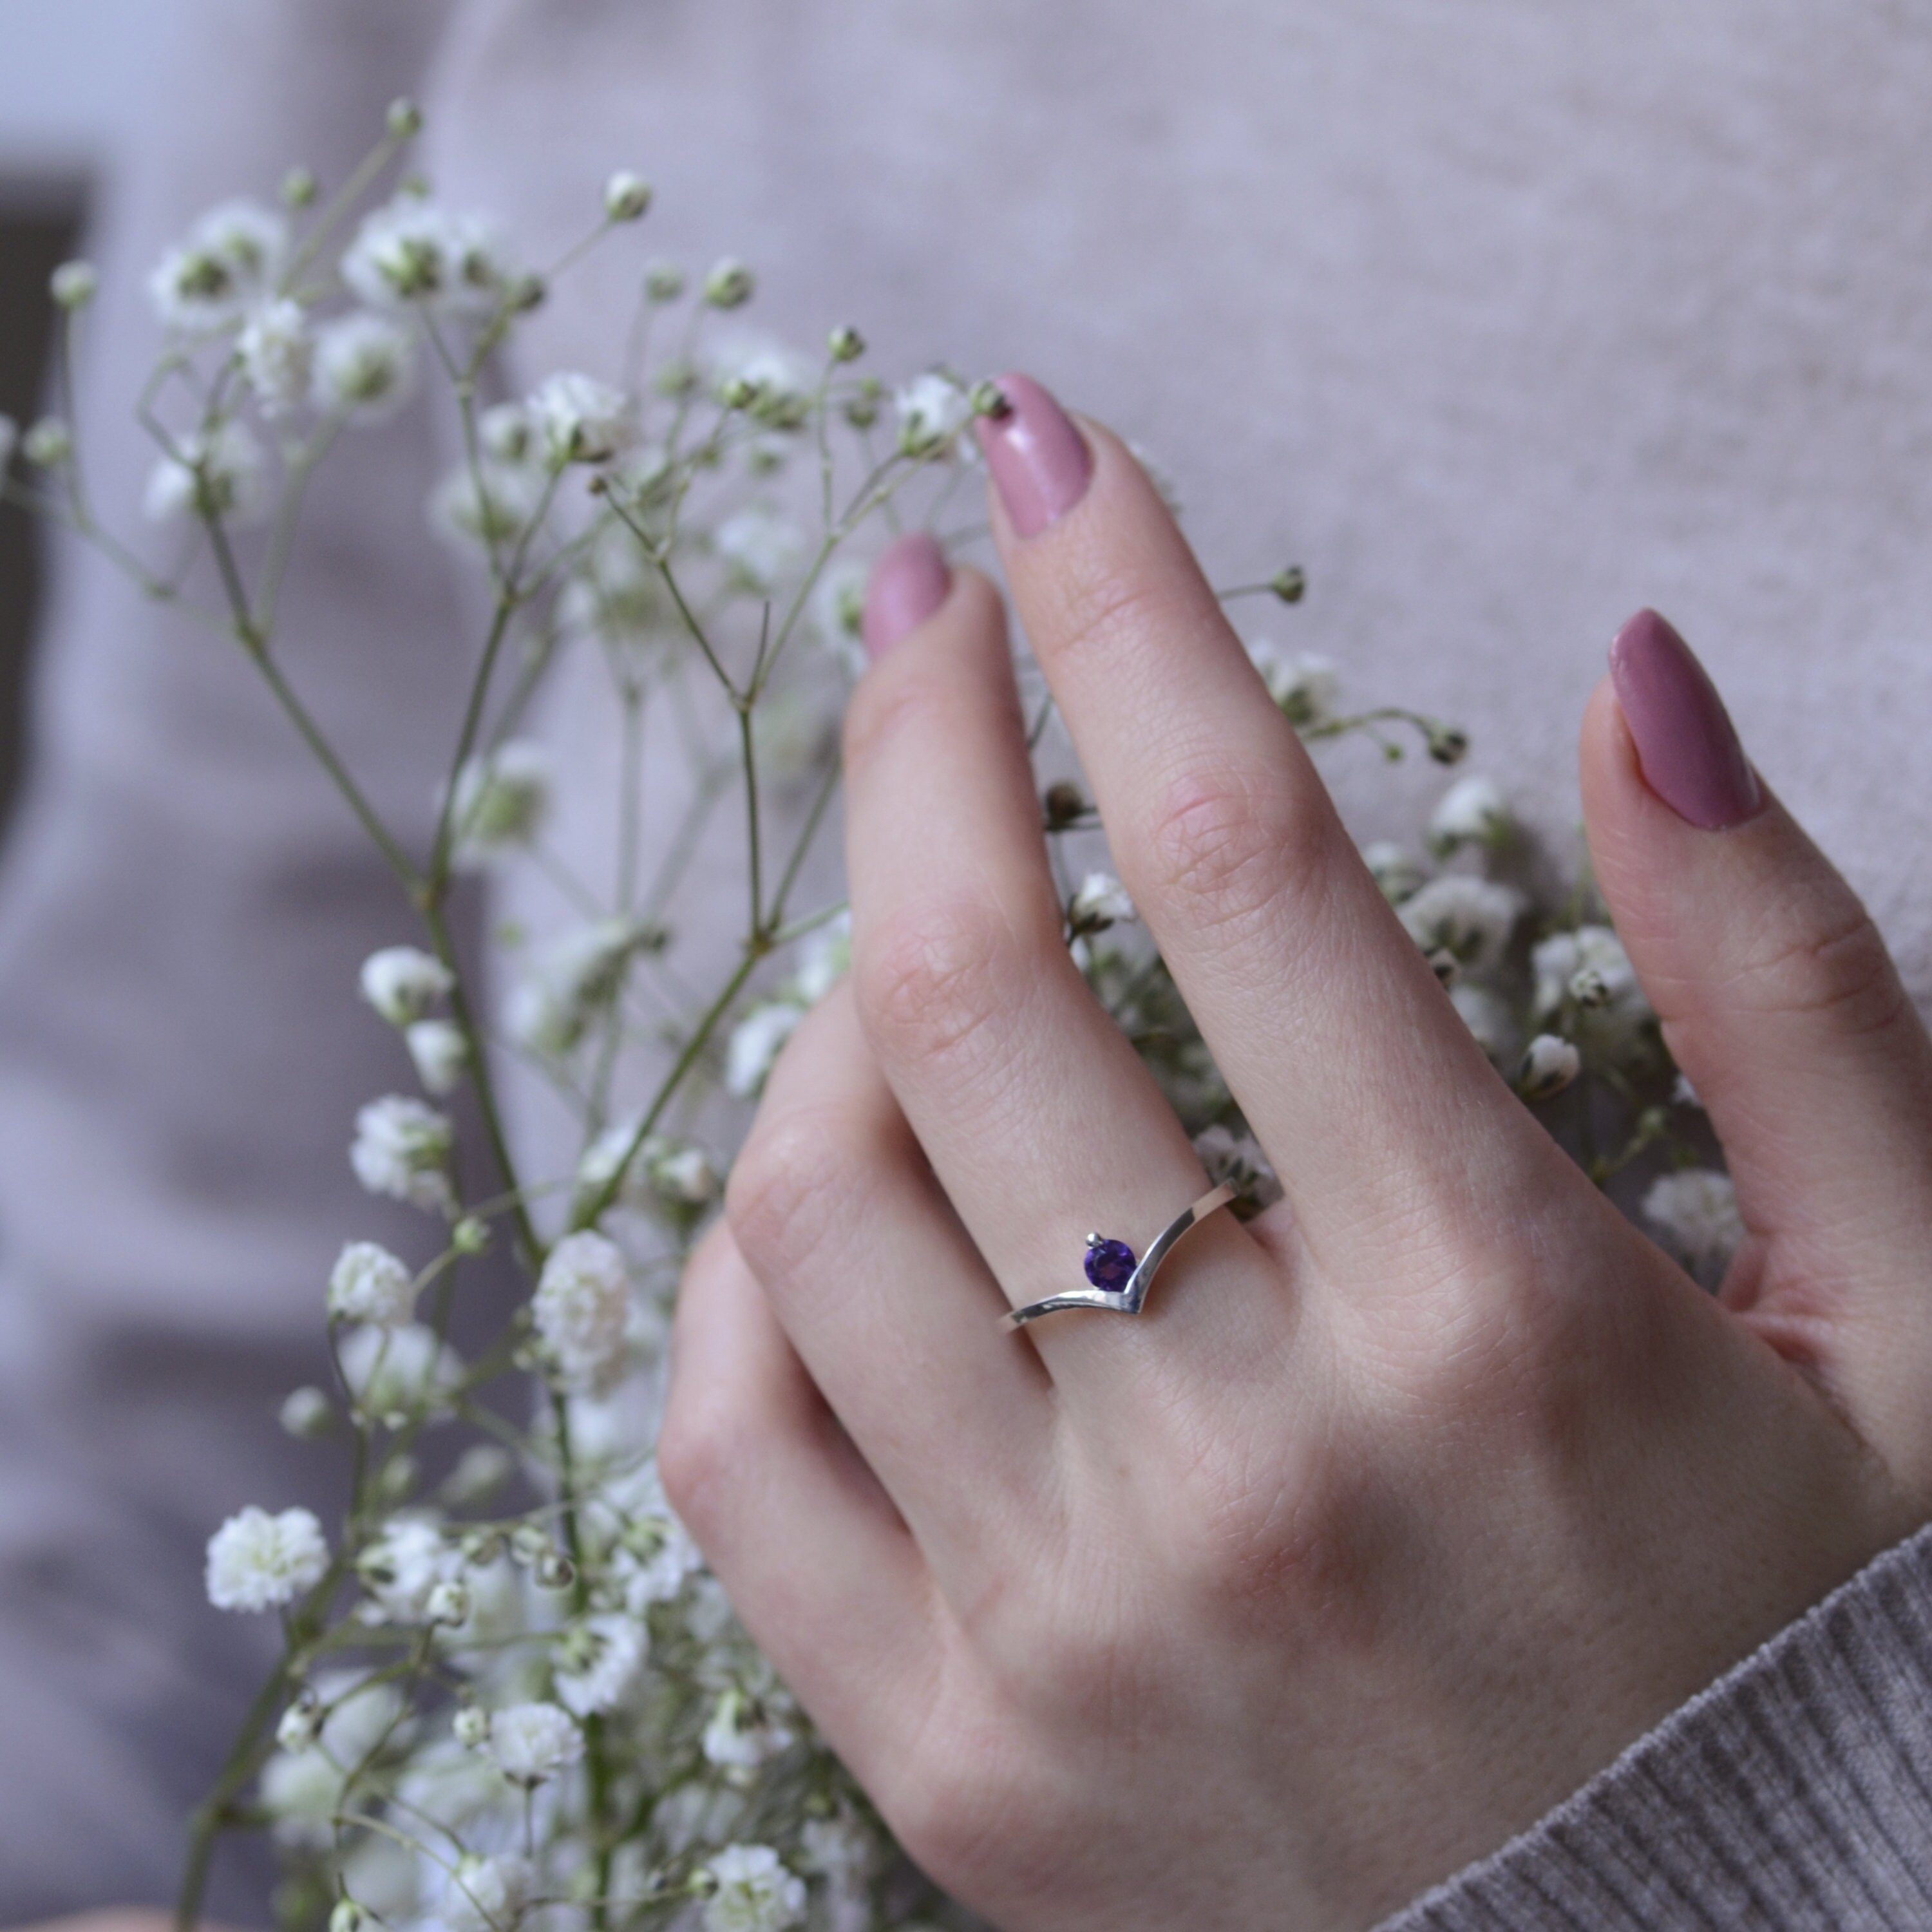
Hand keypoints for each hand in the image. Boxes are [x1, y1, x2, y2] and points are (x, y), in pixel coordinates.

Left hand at [661, 375, 1931, 1930]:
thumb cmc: (1804, 1636)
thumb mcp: (1912, 1309)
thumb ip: (1786, 977)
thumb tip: (1634, 678)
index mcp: (1501, 1328)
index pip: (1246, 856)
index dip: (1125, 603)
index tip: (1042, 453)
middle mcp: (1251, 1475)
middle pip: (969, 993)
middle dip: (920, 732)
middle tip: (922, 608)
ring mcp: (1064, 1636)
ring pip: (814, 1200)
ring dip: (829, 997)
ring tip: (918, 929)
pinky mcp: (949, 1757)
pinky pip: (731, 1443)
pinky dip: (740, 1258)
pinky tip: (832, 1177)